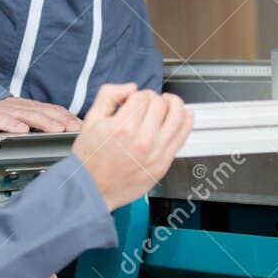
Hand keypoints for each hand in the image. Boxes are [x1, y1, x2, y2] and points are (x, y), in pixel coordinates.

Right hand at [0, 96, 82, 134]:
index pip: (52, 110)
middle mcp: (19, 107)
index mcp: (27, 107)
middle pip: (44, 112)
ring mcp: (4, 111)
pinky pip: (2, 121)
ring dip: (43, 122)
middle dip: (61, 120)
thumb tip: (59, 127)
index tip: (82, 126)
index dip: (68, 117)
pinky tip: (22, 130)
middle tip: (76, 129)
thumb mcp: (18, 115)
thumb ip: (36, 119)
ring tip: (56, 129)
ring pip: (26, 116)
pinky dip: (12, 125)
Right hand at [71, 83, 193, 210]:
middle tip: (146, 105)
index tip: (133, 101)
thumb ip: (108, 96)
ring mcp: (155, 153)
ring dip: (174, 104)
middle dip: (152, 99)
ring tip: (168, 104)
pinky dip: (186, 120)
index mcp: (122, 128)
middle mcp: (142, 140)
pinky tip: (181, 116)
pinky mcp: (164, 163)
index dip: (137, 95)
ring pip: (177, 115)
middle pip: (159, 104)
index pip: (142, 96)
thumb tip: (130, 88)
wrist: (93, 188)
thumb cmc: (90, 159)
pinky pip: (183, 135)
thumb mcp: (90, 121)